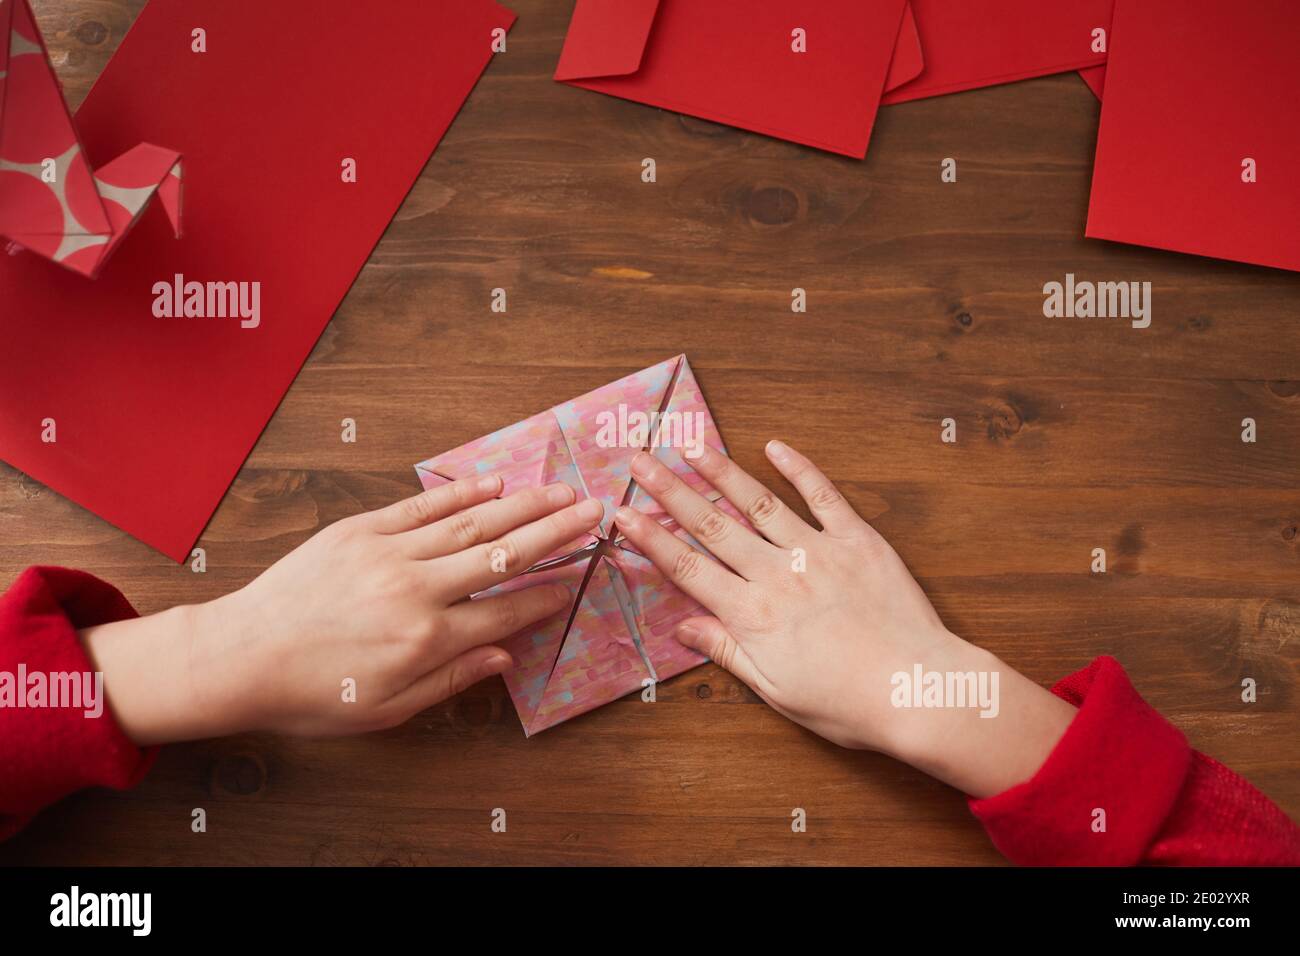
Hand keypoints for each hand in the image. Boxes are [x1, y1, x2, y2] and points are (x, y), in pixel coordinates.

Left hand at [82, 476, 603, 742]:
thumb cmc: (314, 693)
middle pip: (503, 554)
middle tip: (592, 511)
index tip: (577, 576)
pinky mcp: (360, 530)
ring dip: (522, 504)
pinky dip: (462, 493)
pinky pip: (423, 506)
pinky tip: (494, 483)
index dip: (548, 592)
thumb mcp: (388, 709)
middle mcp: (416, 590)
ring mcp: (388, 553)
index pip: (507, 609)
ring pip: (471, 523)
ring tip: (561, 490)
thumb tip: (505, 654)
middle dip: (554, 532)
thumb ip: (452, 679)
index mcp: (427, 640)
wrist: (240, 655)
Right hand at [614, 441, 1074, 796]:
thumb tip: (683, 628)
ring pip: (758, 502)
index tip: (621, 511)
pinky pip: (823, 496)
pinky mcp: (858, 540)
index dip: (649, 538)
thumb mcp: (776, 690)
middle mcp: (777, 574)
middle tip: (640, 458)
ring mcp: (817, 551)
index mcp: (751, 614)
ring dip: (722, 471)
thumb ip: (728, 651)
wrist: (919, 690)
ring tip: (692, 444)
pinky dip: (798, 469)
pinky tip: (774, 447)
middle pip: (711, 525)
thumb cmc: (846, 703)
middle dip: (670, 490)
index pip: (686, 567)